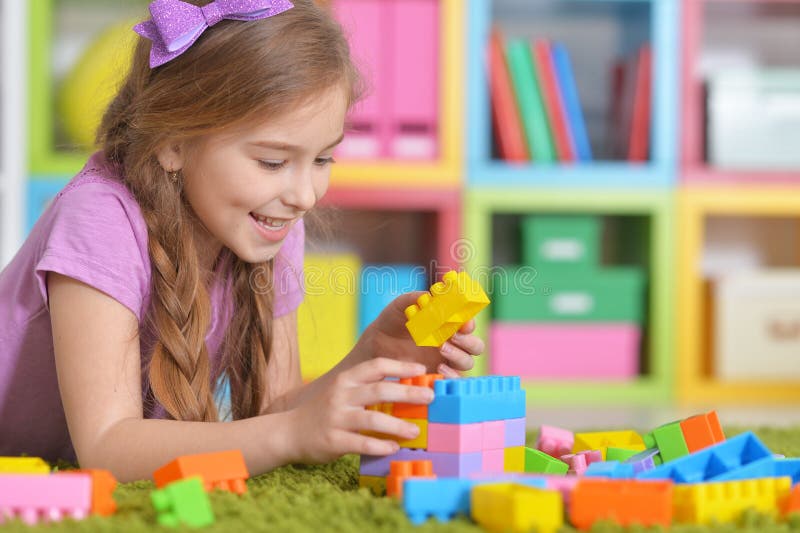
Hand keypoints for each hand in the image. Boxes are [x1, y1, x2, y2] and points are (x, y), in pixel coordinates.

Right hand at [286, 358, 432, 463]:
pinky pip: (361, 443)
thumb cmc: (323, 411)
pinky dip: (380, 446)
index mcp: (345, 380)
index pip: (376, 366)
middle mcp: (341, 395)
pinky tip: (393, 448)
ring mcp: (337, 418)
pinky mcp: (333, 440)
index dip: (400, 366)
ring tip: (415, 431)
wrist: (288, 432)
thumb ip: (365, 388)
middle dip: (408, 393)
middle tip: (429, 397)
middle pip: (380, 390)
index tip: (421, 369)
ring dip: (398, 426)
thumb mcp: (341, 391)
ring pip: (373, 419)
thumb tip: (403, 386)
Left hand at [356, 292, 485, 377]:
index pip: (469, 324)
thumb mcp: (401, 305)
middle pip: (476, 346)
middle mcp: (452, 342)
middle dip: (468, 342)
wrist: (376, 343)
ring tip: (441, 349)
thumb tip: (429, 296)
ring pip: (467, 362)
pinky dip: (452, 376)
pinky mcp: (438, 375)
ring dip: (459, 357)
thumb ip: (415, 298)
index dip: (470, 323)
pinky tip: (439, 370)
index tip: (463, 323)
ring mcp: (446, 360)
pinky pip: (455, 379)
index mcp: (449, 324)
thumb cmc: (392, 321)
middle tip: (452, 337)